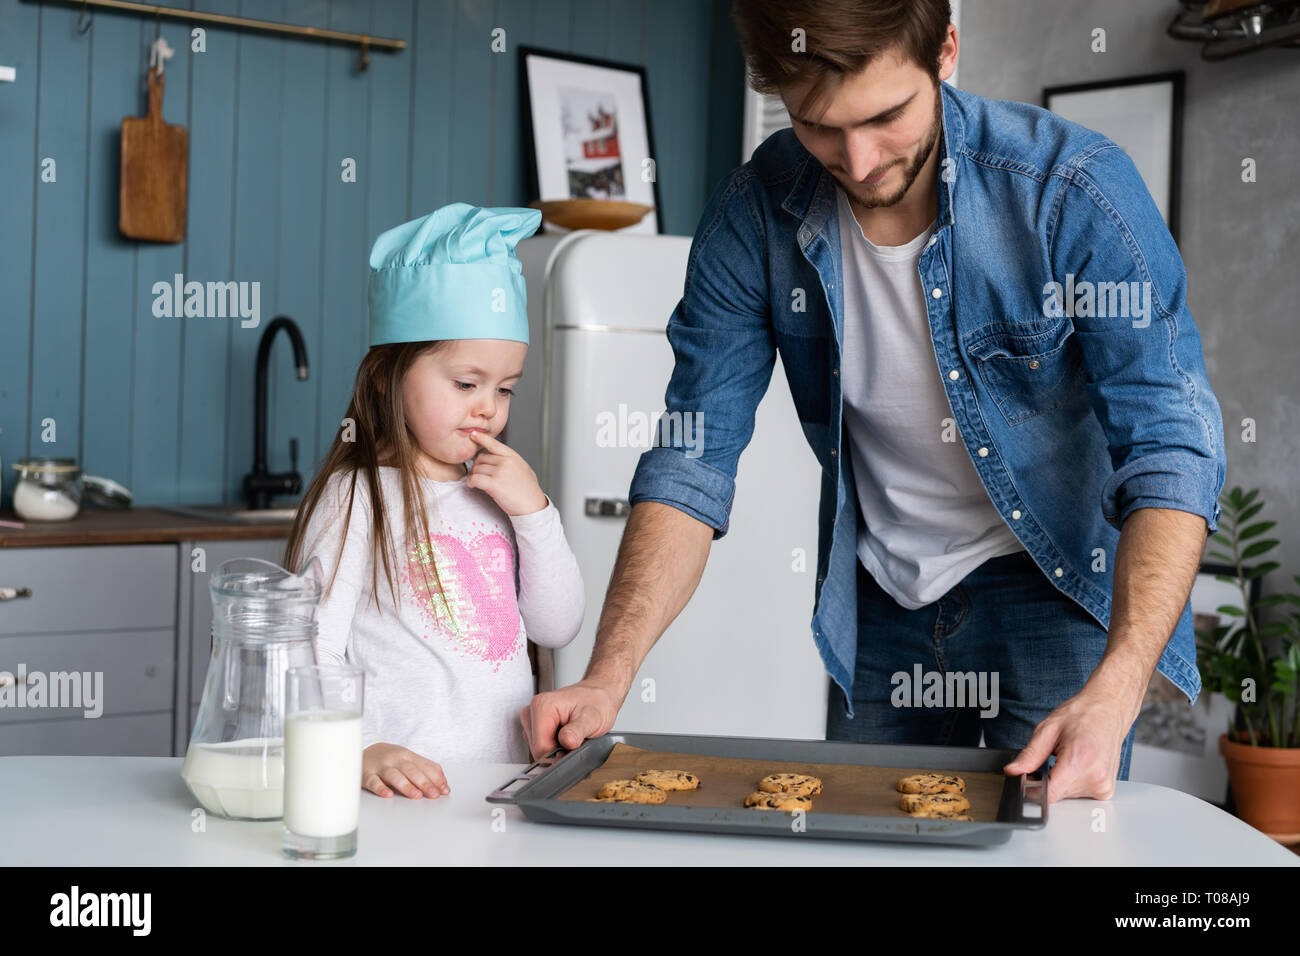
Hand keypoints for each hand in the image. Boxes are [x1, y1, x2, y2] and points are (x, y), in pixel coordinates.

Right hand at [362, 742, 449, 798]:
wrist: (363, 750)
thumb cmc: (389, 758)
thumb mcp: (407, 759)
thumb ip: (425, 769)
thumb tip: (443, 784)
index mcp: (407, 755)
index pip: (424, 766)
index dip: (436, 778)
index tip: (444, 790)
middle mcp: (395, 760)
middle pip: (411, 770)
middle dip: (424, 783)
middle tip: (434, 794)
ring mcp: (381, 767)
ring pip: (394, 776)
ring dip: (406, 786)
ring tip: (416, 796)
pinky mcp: (367, 775)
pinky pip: (374, 782)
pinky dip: (381, 788)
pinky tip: (388, 795)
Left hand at [465, 431, 547, 516]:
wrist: (533, 506)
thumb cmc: (529, 491)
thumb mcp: (523, 469)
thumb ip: (511, 461)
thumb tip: (497, 457)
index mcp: (513, 457)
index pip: (494, 443)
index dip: (482, 438)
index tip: (473, 435)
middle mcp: (506, 462)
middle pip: (481, 457)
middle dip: (477, 465)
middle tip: (478, 474)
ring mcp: (500, 472)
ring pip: (476, 468)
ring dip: (474, 475)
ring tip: (477, 482)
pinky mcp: (494, 484)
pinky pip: (475, 479)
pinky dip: (471, 482)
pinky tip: (473, 485)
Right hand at [519, 679, 623, 758]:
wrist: (598, 696)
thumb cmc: (596, 702)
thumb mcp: (592, 718)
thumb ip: (577, 731)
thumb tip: (567, 742)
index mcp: (542, 706)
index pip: (540, 747)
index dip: (558, 754)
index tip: (573, 747)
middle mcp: (532, 710)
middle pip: (537, 749)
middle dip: (557, 752)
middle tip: (575, 739)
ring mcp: (531, 718)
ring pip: (538, 750)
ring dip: (555, 750)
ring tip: (571, 736)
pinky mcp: (534, 725)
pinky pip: (540, 746)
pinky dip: (553, 747)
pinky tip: (564, 737)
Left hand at [1002, 684, 1135, 801]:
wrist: (1108, 711)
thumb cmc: (1082, 715)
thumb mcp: (1048, 729)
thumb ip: (1030, 754)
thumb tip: (1012, 771)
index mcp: (1080, 760)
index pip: (1050, 793)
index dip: (1033, 787)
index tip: (1028, 778)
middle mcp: (1095, 777)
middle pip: (1057, 794)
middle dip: (1048, 779)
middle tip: (1053, 758)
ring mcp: (1103, 786)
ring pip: (1067, 795)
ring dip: (1061, 780)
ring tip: (1069, 757)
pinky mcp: (1106, 790)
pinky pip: (1079, 794)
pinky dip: (1072, 782)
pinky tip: (1077, 764)